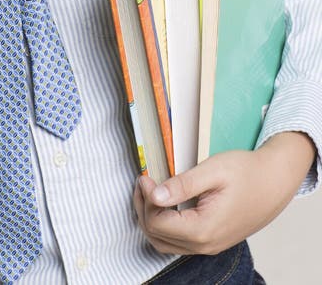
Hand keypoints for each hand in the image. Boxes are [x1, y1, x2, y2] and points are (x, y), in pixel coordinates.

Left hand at [133, 131, 314, 255]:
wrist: (275, 181)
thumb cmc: (247, 172)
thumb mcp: (213, 171)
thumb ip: (182, 185)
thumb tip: (155, 195)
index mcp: (204, 229)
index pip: (158, 223)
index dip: (146, 199)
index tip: (145, 176)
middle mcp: (206, 245)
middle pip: (157, 236)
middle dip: (143, 209)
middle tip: (143, 182)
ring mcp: (210, 246)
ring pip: (166, 243)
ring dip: (151, 219)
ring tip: (149, 191)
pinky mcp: (212, 241)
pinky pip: (179, 242)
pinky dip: (165, 225)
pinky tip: (165, 203)